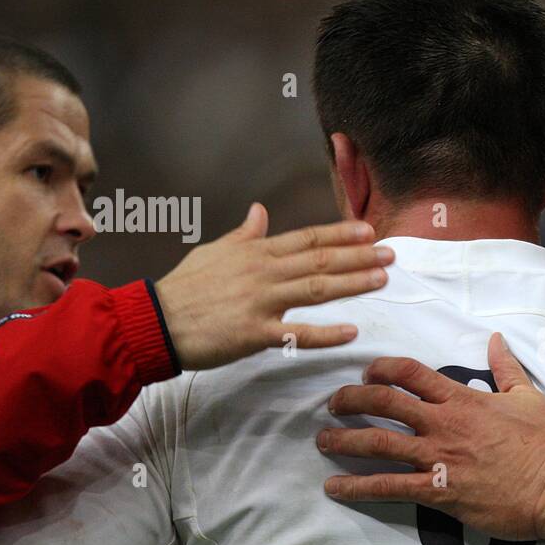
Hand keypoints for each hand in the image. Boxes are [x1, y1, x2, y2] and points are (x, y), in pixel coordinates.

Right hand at [154, 203, 392, 370]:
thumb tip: (259, 210)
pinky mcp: (254, 333)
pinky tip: (351, 331)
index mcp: (255, 253)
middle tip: (391, 253)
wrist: (154, 320)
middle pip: (320, 260)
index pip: (307, 238)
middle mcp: (263, 273)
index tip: (368, 230)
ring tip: (382, 279)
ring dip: (352, 283)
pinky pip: (296, 334)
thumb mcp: (213, 251)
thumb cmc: (184, 287)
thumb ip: (243, 234)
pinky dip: (325, 334)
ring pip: (315, 289)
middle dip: (359, 256)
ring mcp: (260, 302)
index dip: (340, 233)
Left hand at [319, 332, 544, 540]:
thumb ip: (506, 367)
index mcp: (463, 398)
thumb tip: (495, 339)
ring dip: (343, 440)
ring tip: (322, 442)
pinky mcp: (437, 491)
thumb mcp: (528, 397)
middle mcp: (443, 423)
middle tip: (332, 404)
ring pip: (377, 443)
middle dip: (350, 400)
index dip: (381, 369)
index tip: (366, 374)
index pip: (410, 373)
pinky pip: (388, 487)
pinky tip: (334, 488)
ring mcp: (437, 457)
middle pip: (383, 403)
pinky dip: (357, 487)